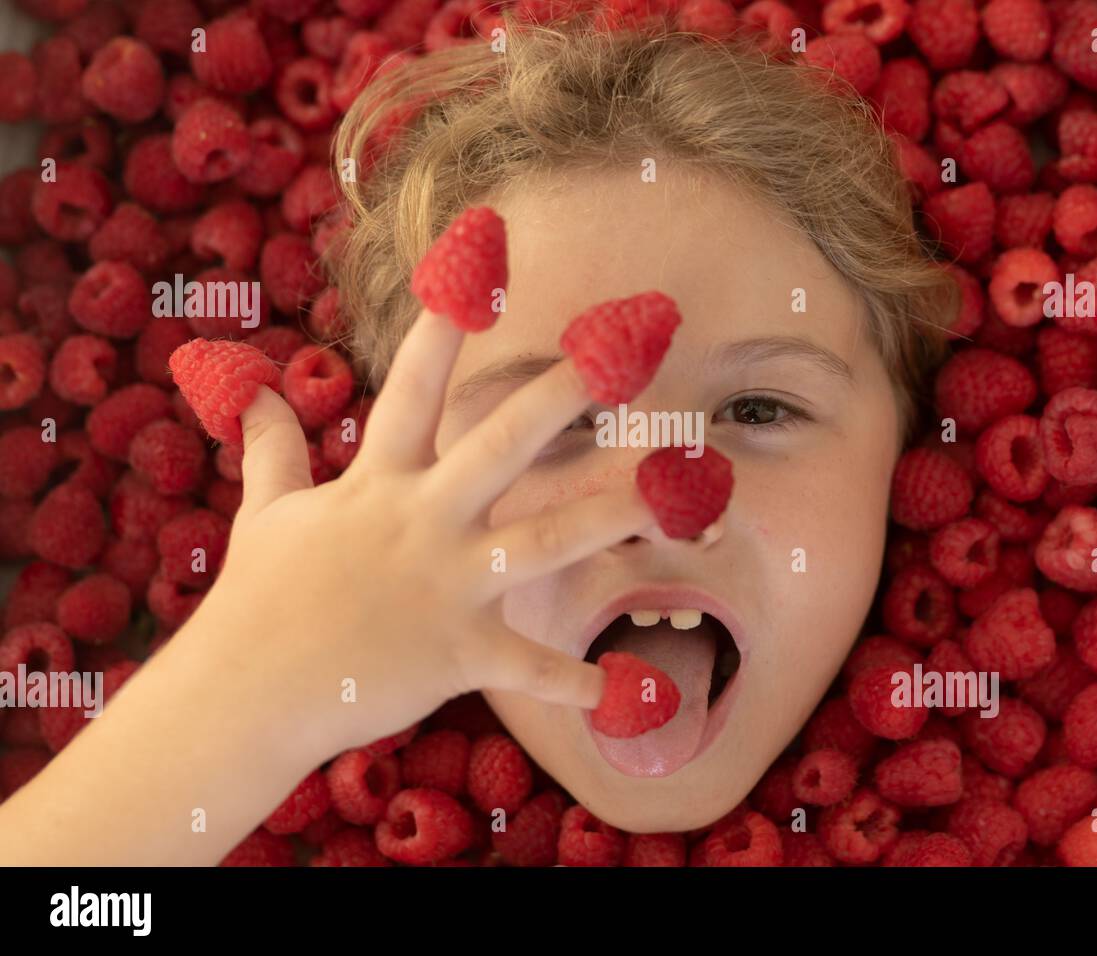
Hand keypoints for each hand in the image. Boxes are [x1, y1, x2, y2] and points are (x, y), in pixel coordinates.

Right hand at [184, 306, 656, 763]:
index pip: (414, 385)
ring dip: (613, 515)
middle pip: (504, 443)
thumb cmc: (259, 599)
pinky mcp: (460, 653)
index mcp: (378, 483)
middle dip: (563, 393)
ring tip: (674, 493)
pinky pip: (531, 668)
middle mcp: (423, 522)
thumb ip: (273, 448)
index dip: (447, 321)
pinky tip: (626, 690)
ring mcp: (447, 587)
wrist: (248, 693)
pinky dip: (575, 681)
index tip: (480, 254)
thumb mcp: (264, 513)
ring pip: (547, 541)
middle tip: (621, 350)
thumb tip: (253, 393)